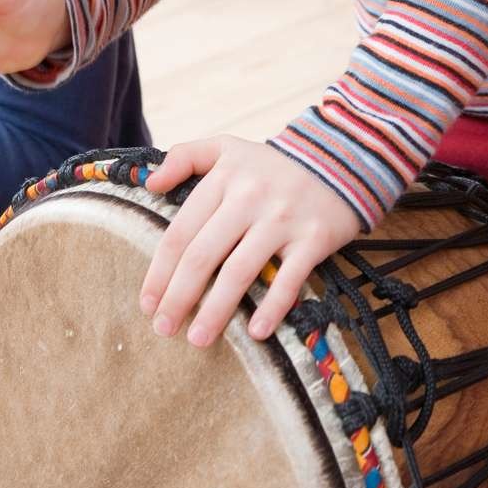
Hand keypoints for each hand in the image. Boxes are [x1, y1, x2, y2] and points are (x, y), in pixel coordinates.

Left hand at [140, 136, 360, 346]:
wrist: (339, 158)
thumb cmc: (272, 165)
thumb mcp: (227, 148)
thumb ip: (186, 157)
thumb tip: (150, 183)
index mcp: (225, 177)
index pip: (182, 231)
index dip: (160, 271)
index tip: (148, 303)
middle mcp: (250, 197)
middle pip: (204, 255)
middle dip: (179, 297)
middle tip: (164, 329)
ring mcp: (283, 218)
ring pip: (240, 271)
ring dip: (216, 310)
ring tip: (199, 339)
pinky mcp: (314, 237)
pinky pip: (289, 278)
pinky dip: (272, 307)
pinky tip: (256, 332)